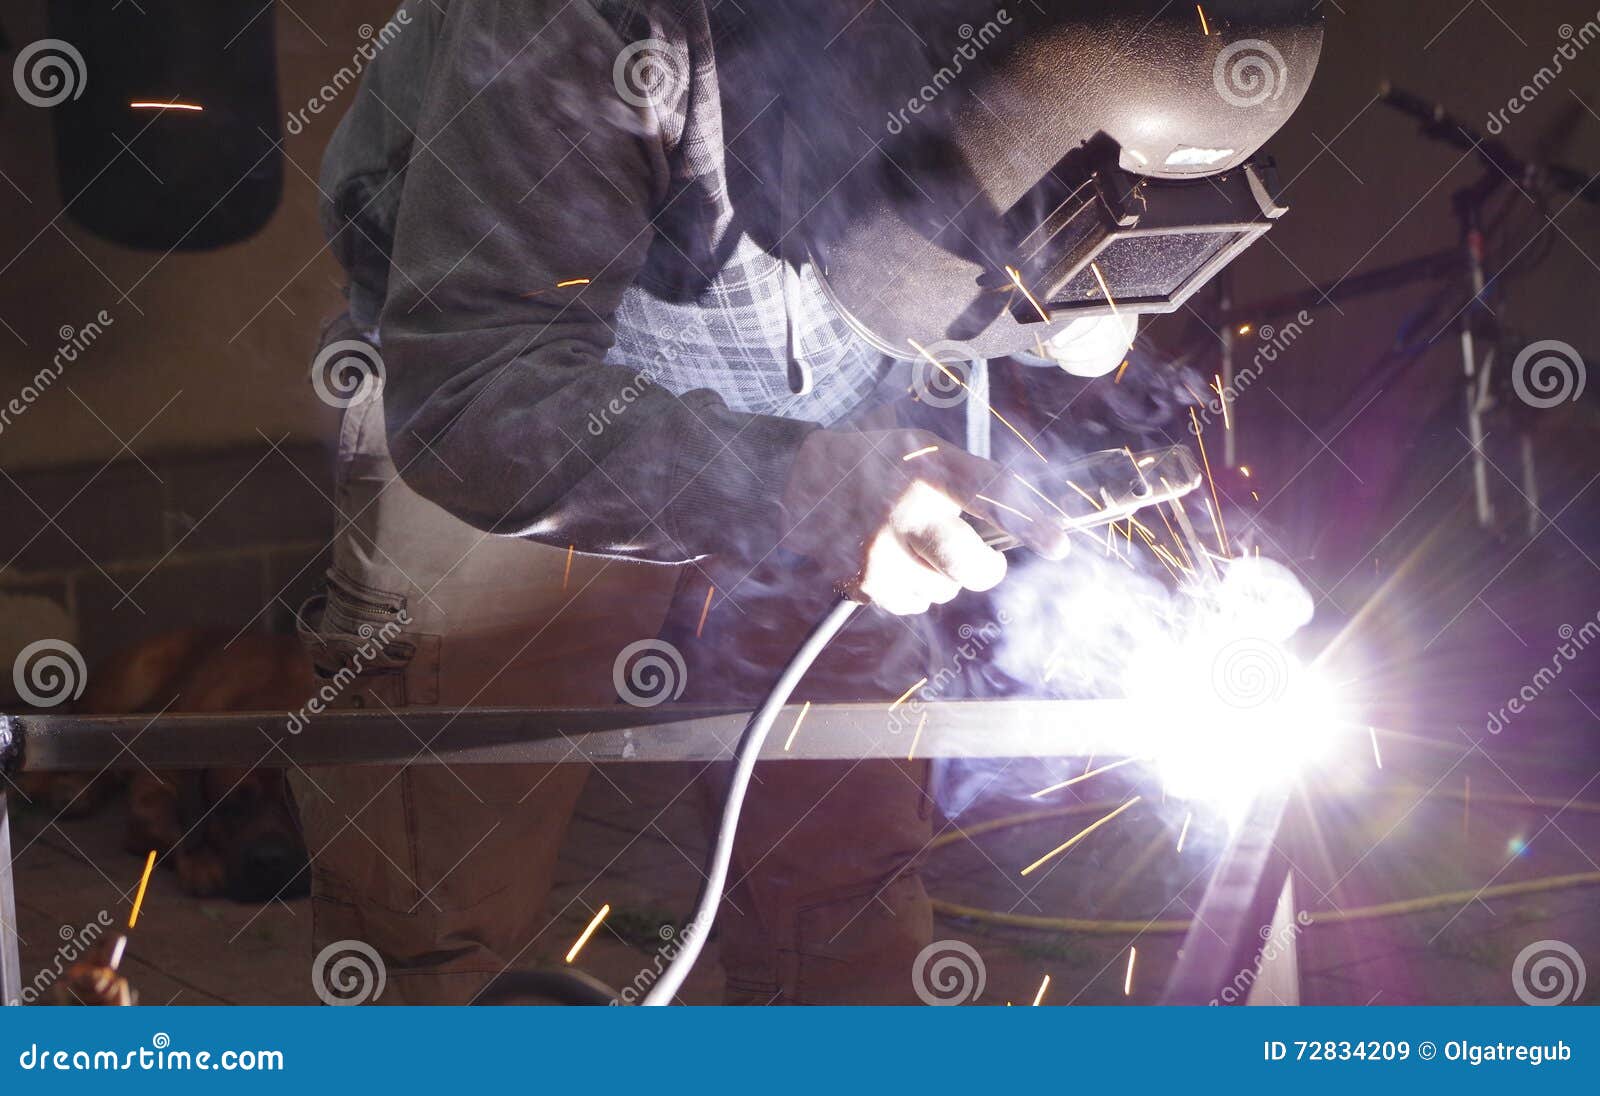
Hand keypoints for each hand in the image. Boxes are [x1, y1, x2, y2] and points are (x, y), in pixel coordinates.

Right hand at [779, 428, 1069, 614]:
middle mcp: (905, 512)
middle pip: (969, 568)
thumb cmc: (876, 458)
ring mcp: (879, 551)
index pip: (989, 493)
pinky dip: (905, 589)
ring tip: (912, 546)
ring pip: (939, 591)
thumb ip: (967, 479)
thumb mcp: (924, 447)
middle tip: (982, 561)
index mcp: (928, 469)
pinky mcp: (857, 579)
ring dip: (937, 577)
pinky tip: (888, 559)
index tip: (1059, 545)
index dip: (1028, 521)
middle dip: (983, 569)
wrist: (798, 471)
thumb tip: (1019, 521)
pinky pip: (906, 603)